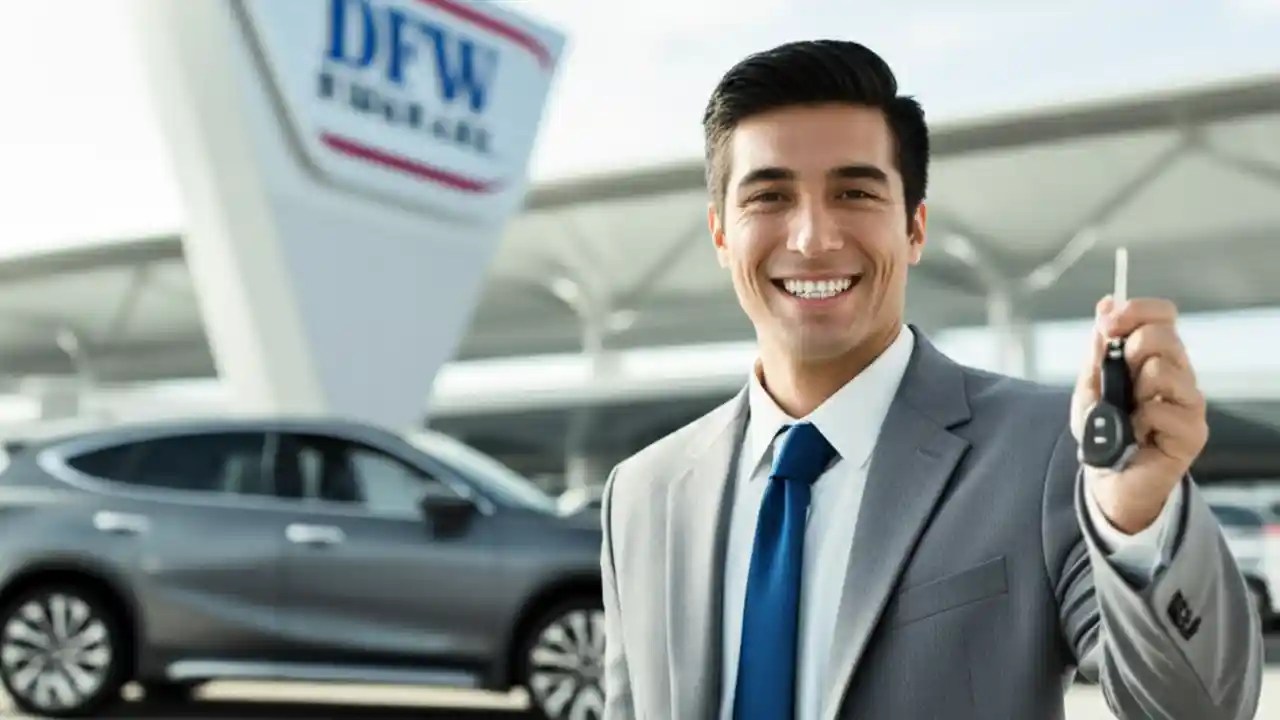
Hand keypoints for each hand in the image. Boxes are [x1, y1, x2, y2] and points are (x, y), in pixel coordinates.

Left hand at [1071, 296, 1208, 533]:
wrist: (1108, 478)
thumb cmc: (1103, 430)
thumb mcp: (1090, 383)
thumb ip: (1099, 346)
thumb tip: (1106, 302)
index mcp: (1156, 356)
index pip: (1163, 315)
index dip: (1136, 311)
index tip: (1108, 324)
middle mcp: (1179, 374)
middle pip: (1162, 335)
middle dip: (1128, 352)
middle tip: (1118, 380)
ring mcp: (1188, 402)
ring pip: (1161, 369)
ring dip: (1133, 391)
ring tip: (1129, 414)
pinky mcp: (1192, 431)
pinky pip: (1160, 409)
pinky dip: (1138, 421)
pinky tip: (1138, 434)